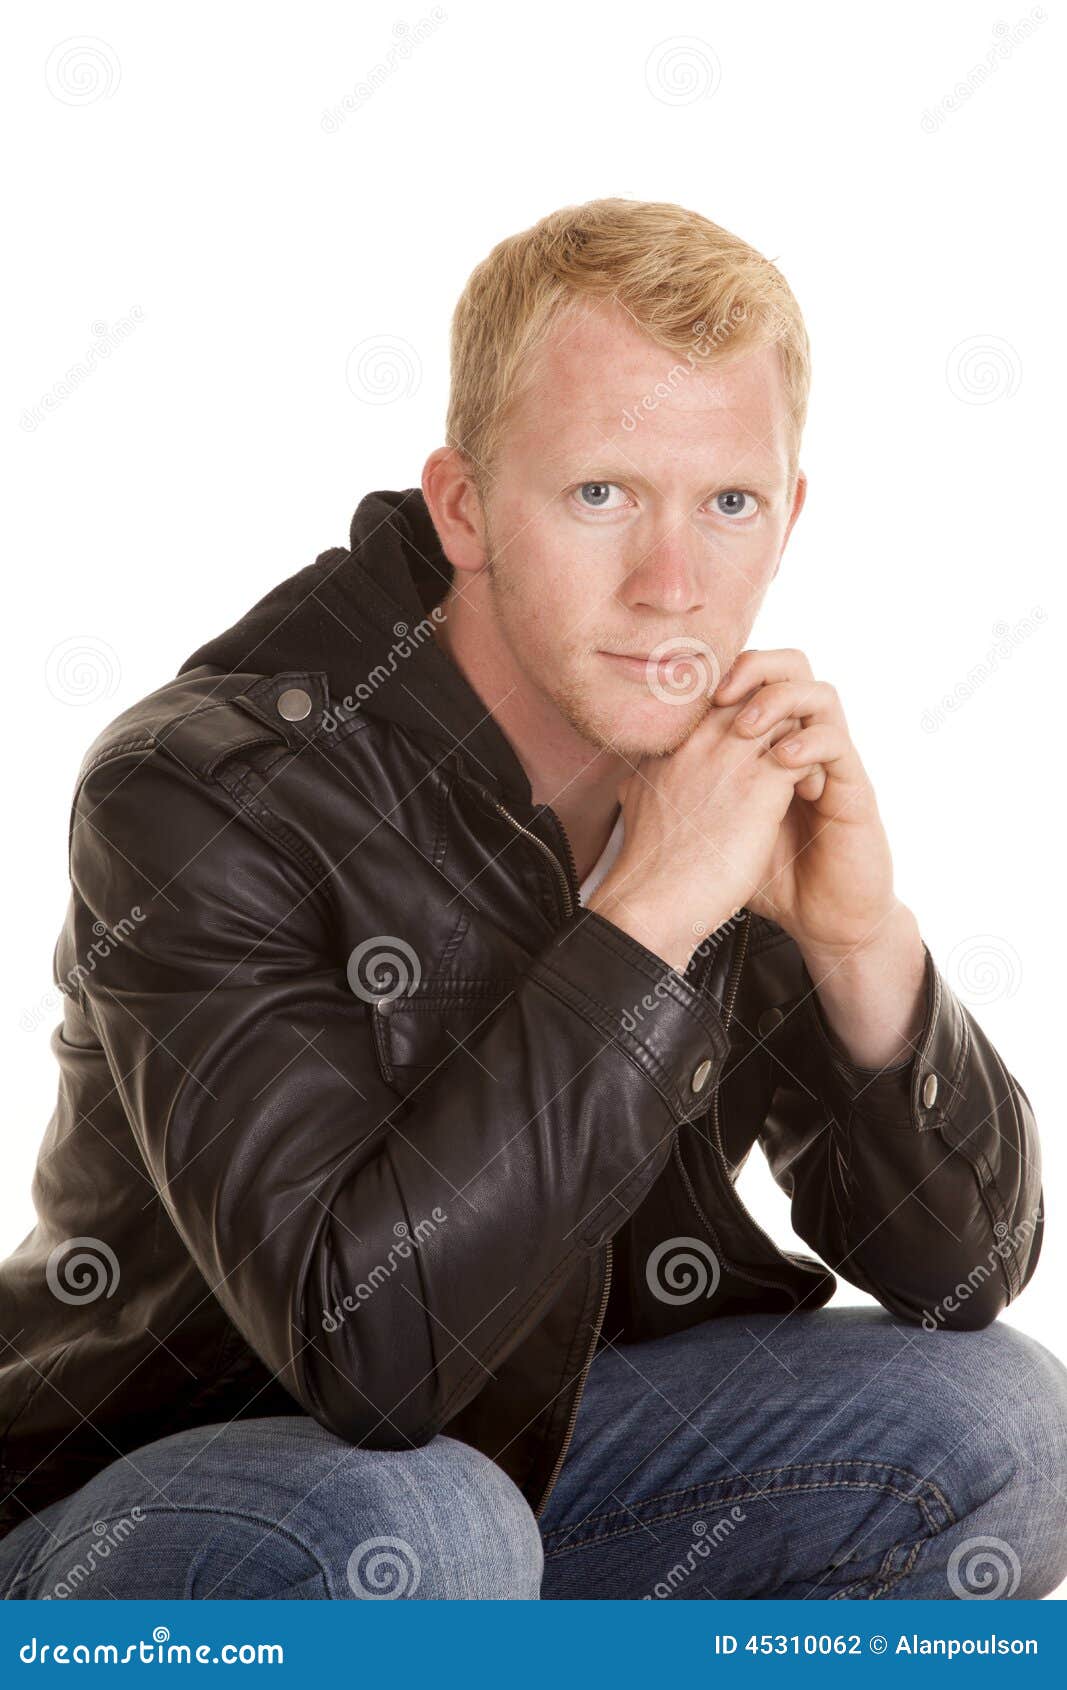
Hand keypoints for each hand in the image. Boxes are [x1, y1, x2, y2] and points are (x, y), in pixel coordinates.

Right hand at [586, 676, 817, 970]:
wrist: (653, 902)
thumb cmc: (650, 865)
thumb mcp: (638, 803)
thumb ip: (648, 778)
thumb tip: (641, 778)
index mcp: (671, 742)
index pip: (715, 696)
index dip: (741, 712)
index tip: (752, 742)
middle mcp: (699, 740)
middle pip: (751, 693)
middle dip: (776, 717)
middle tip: (786, 752)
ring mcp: (730, 759)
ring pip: (782, 715)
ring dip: (798, 740)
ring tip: (800, 774)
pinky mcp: (761, 786)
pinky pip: (803, 750)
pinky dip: (811, 768)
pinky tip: (808, 795)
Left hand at [711, 647, 897, 957]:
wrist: (818, 916)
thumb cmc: (768, 875)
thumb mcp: (714, 831)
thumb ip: (684, 797)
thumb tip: (624, 784)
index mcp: (768, 746)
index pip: (751, 681)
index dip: (720, 674)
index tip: (684, 691)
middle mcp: (802, 744)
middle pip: (789, 667)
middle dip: (755, 668)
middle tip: (721, 695)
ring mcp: (830, 763)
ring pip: (819, 693)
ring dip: (780, 700)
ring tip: (749, 729)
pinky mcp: (854, 788)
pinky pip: (838, 742)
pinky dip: (810, 742)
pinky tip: (783, 761)